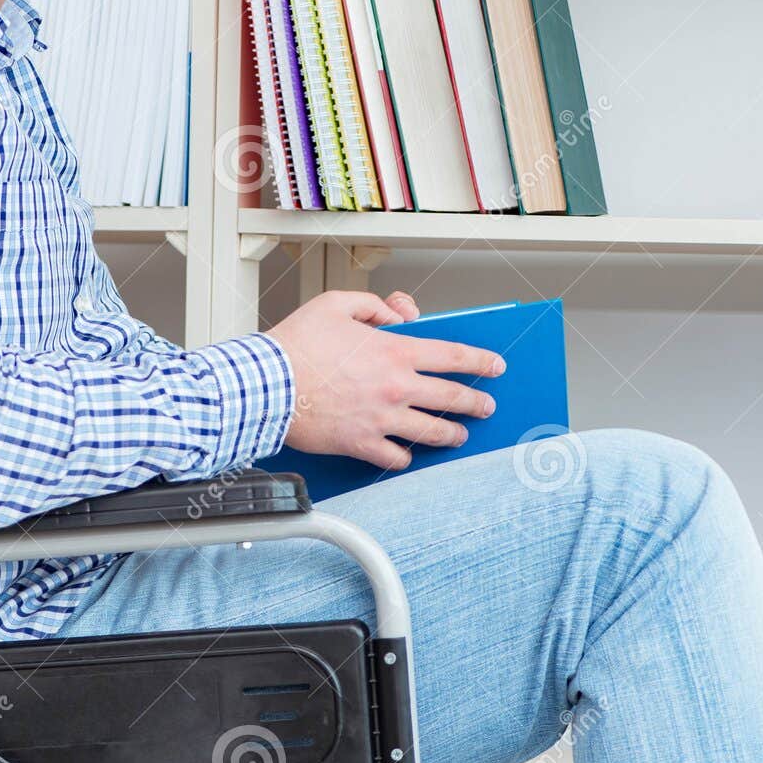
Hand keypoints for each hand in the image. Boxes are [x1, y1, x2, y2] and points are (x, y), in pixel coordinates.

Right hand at [265, 290, 504, 472]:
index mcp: (394, 352)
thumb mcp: (335, 304)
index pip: (453, 357)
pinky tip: (408, 454)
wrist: (268, 385)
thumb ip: (373, 304)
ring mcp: (381, 419)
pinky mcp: (362, 444)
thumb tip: (399, 314)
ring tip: (459, 435)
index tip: (494, 366)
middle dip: (477, 403)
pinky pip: (396, 458)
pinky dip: (406, 457)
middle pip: (453, 398)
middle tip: (486, 406)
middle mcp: (395, 388)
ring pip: (433, 432)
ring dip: (452, 434)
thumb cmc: (295, 346)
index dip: (480, 361)